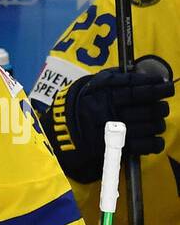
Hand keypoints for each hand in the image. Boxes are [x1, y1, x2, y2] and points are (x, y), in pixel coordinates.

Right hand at [59, 63, 173, 180]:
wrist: (59, 132)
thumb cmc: (80, 105)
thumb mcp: (93, 84)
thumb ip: (117, 78)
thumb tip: (146, 75)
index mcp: (105, 96)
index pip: (139, 90)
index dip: (158, 88)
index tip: (167, 87)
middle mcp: (110, 113)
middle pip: (148, 109)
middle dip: (160, 107)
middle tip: (161, 106)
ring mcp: (113, 133)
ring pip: (150, 126)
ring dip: (158, 123)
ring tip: (156, 121)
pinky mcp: (114, 149)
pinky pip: (144, 146)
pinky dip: (154, 142)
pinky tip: (155, 138)